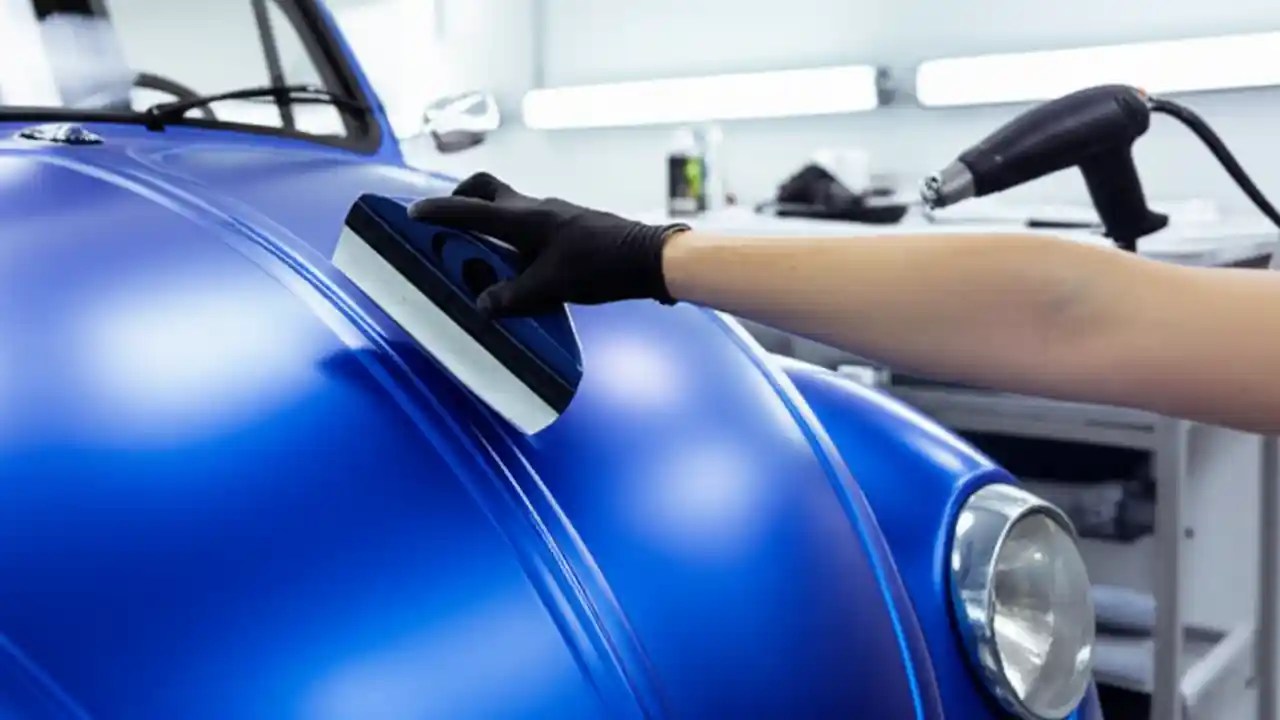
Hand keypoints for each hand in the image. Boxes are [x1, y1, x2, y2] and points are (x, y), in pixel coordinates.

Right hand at [408, 172, 688, 316]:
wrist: (647, 257)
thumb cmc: (599, 267)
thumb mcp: (551, 287)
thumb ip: (512, 296)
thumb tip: (481, 306)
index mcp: (523, 219)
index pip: (469, 209)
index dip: (437, 211)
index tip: (410, 212)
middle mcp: (533, 208)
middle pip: (485, 187)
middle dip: (459, 198)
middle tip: (445, 221)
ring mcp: (552, 212)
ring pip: (507, 203)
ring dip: (486, 216)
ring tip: (476, 247)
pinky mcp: (567, 223)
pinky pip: (526, 219)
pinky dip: (510, 231)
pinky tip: (516, 260)